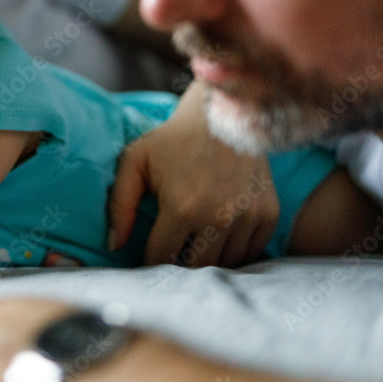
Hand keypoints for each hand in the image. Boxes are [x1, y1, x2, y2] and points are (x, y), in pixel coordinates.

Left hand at [108, 80, 278, 266]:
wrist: (223, 115)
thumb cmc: (173, 139)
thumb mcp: (135, 162)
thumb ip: (120, 205)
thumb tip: (114, 246)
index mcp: (182, 208)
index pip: (161, 258)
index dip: (149, 261)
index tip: (146, 256)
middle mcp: (218, 217)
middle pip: (194, 267)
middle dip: (178, 264)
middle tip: (171, 252)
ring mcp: (247, 217)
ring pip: (225, 264)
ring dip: (208, 261)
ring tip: (195, 245)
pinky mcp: (268, 214)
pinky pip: (251, 252)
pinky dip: (235, 252)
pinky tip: (220, 239)